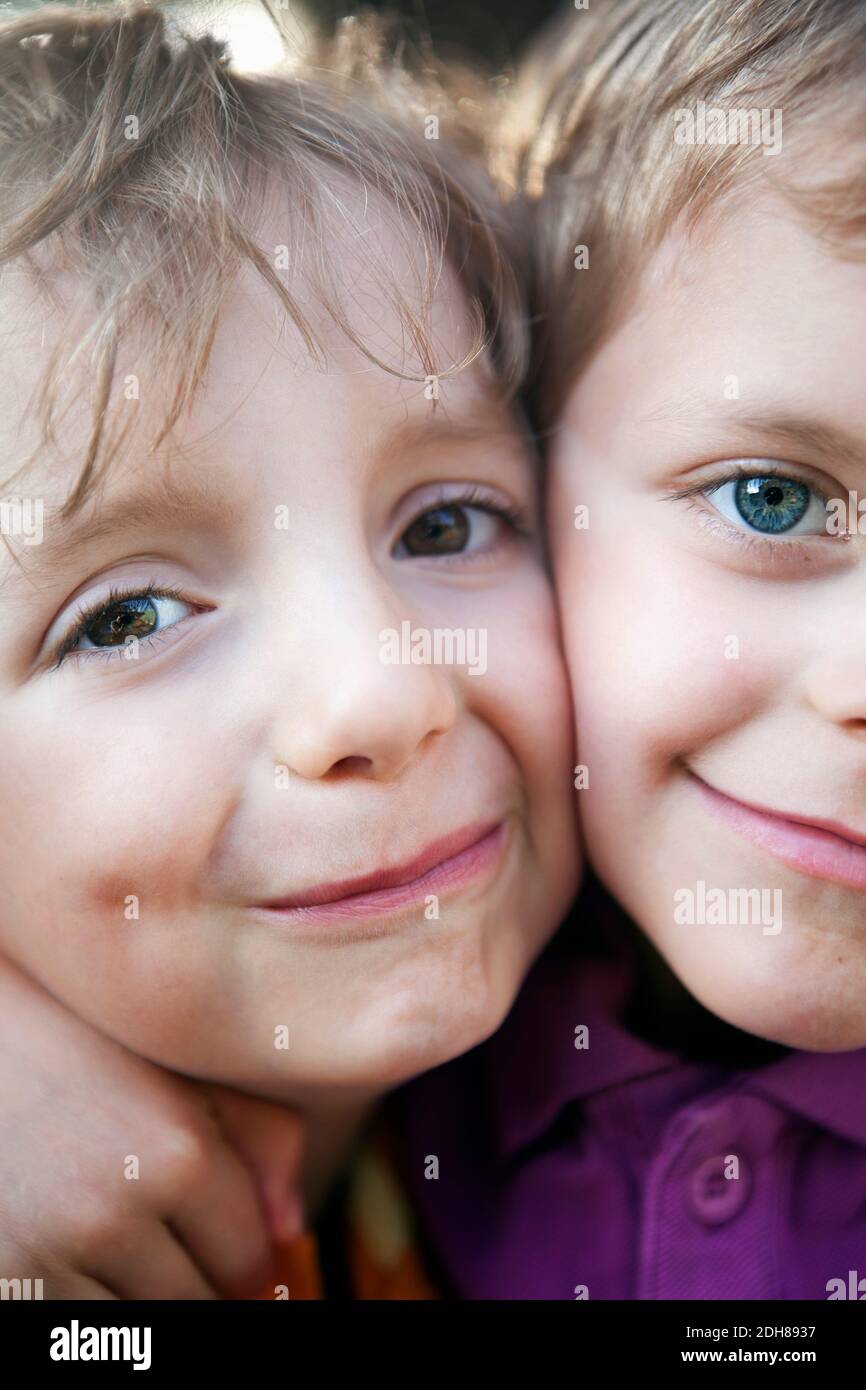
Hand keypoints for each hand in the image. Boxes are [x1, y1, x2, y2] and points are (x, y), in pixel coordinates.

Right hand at [0, 954, 303, 1298]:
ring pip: (135, 1328)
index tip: (225, 1243)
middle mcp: (116, 1212)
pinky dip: (80, 1300)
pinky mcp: (5, 1284)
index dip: (243, 1259)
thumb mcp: (181, 1067)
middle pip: (195, 1303)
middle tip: (163, 1229)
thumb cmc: (79, 1049)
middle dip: (193, 1278)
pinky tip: (69, 1248)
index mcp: (178, 1154)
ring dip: (137, 1298)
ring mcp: (49, 1255)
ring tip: (115, 1231)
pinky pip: (72, 1327)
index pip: (248, 1264)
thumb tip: (291, 1228)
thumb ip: (263, 1134)